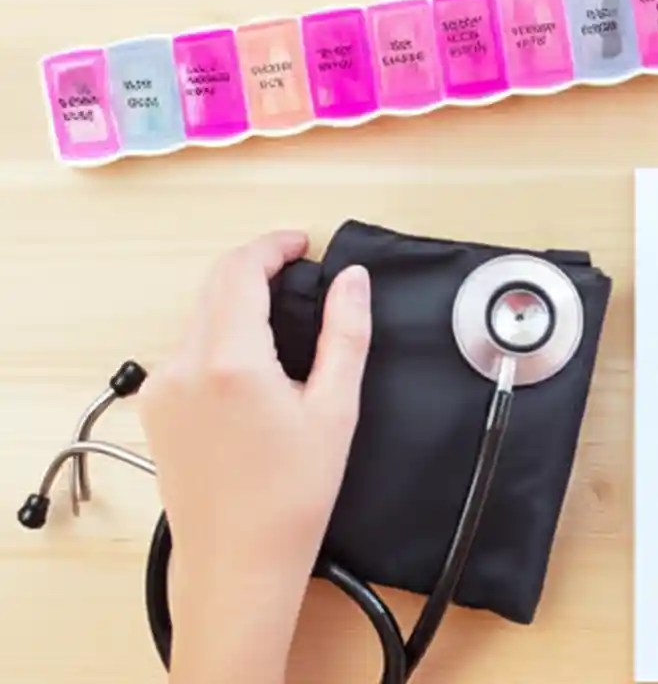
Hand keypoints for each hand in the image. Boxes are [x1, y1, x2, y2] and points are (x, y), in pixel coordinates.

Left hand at [139, 231, 371, 683]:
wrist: (238, 562)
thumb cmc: (292, 497)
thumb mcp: (335, 410)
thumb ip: (346, 334)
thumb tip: (353, 281)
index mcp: (231, 361)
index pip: (241, 271)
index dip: (272, 246)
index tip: (301, 244)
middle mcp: (185, 366)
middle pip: (215, 287)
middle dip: (255, 269)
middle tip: (298, 272)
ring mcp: (162, 388)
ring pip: (199, 318)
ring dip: (237, 304)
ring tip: (283, 324)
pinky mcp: (156, 409)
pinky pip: (186, 352)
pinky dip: (218, 339)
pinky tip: (253, 368)